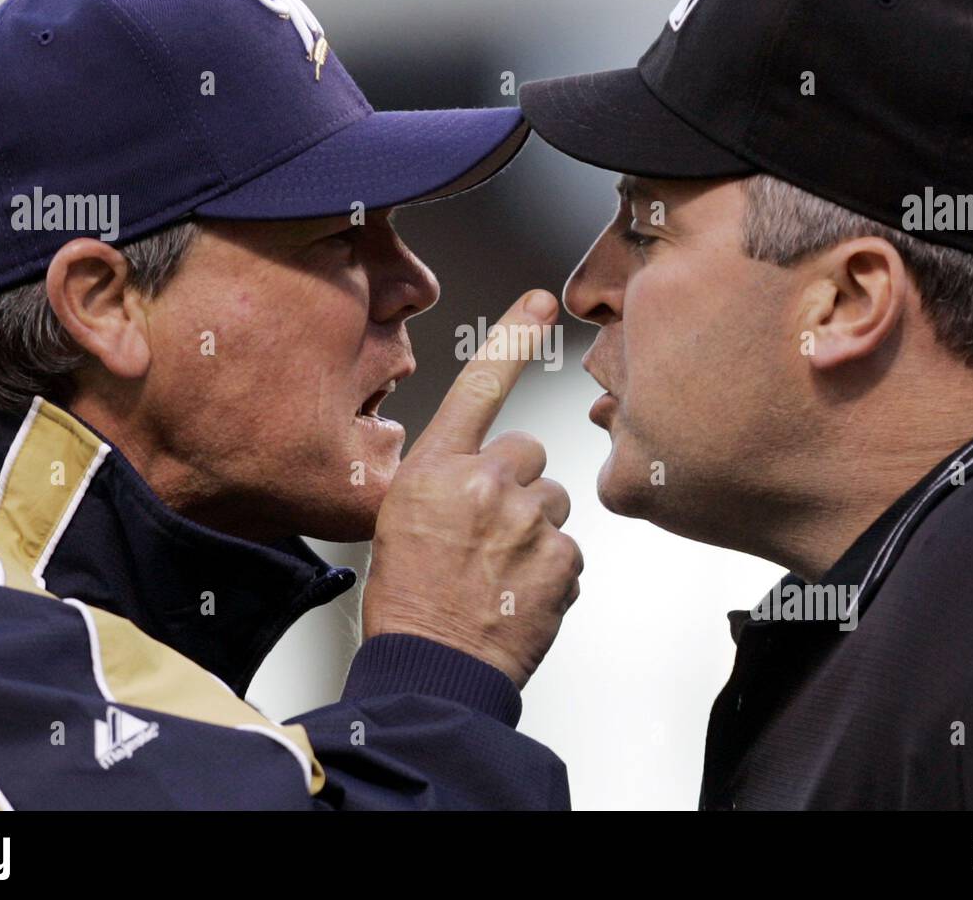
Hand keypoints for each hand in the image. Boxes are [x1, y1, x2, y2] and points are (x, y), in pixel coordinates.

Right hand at [363, 289, 581, 688]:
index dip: (512, 337)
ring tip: (502, 570)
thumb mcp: (403, 521)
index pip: (478, 386)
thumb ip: (446, 482)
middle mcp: (482, 484)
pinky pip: (569, 548)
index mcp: (434, 470)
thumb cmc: (409, 602)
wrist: (431, 669)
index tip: (540, 303)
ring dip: (537, 529)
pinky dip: (551, 570)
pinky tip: (519, 593)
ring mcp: (525, 521)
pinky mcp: (561, 559)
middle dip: (519, 485)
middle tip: (491, 532)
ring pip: (554, 502)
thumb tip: (481, 474)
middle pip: (530, 452)